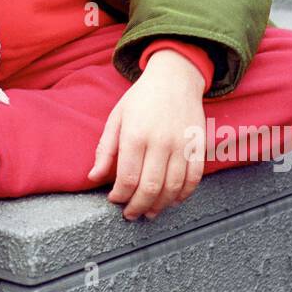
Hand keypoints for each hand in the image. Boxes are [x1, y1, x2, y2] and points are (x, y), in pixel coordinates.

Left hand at [87, 49, 206, 219]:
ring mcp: (182, 145)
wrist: (175, 77)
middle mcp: (160, 142)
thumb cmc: (142, 98)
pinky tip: (172, 201)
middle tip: (130, 214)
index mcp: (135, 134)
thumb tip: (93, 177)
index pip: (127, 177)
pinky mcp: (198, 146)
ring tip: (149, 212)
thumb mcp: (116, 117)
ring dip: (160, 206)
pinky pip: (194, 178)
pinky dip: (184, 194)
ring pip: (172, 187)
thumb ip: (105, 149)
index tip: (114, 200)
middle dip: (138, 206)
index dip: (120, 195)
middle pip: (150, 187)